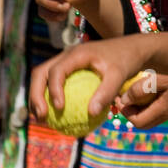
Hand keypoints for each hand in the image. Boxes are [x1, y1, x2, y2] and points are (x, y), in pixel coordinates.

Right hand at [29, 36, 152, 123]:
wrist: (132, 49)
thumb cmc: (126, 61)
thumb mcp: (119, 76)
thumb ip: (106, 93)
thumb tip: (91, 113)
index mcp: (76, 54)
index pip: (57, 71)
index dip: (53, 90)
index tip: (59, 108)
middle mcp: (66, 55)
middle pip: (40, 73)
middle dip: (35, 95)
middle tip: (42, 116)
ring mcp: (66, 62)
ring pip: (43, 78)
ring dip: (38, 97)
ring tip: (43, 119)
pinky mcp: (69, 69)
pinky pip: (54, 83)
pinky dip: (50, 98)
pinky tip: (57, 117)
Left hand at [115, 74, 167, 128]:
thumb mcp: (158, 78)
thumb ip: (139, 91)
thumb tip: (124, 101)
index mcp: (165, 110)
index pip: (138, 122)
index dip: (125, 112)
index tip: (119, 97)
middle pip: (145, 122)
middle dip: (132, 112)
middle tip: (124, 96)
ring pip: (154, 116)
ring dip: (142, 107)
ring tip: (135, 90)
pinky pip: (163, 108)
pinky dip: (152, 102)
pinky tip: (152, 87)